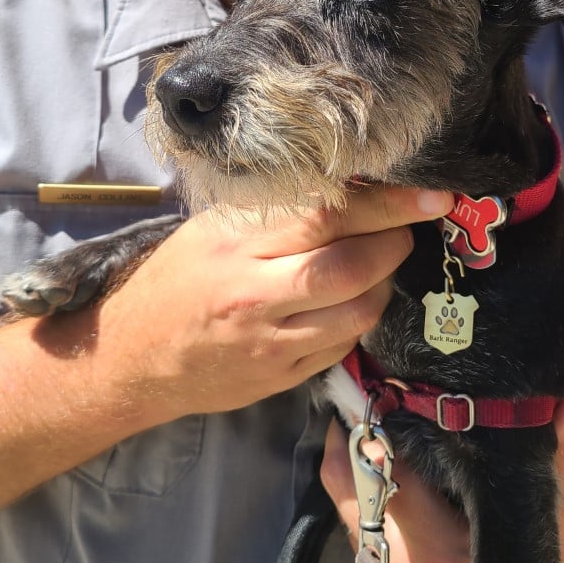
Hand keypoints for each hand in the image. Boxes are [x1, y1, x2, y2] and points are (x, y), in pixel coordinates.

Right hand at [99, 185, 453, 420]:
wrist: (131, 356)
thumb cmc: (176, 278)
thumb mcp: (213, 228)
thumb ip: (276, 210)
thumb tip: (351, 185)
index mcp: (237, 243)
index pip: (329, 215)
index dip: (390, 204)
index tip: (432, 194)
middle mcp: (255, 294)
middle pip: (352, 266)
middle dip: (398, 243)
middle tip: (409, 228)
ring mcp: (271, 342)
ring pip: (359, 312)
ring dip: (385, 285)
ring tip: (379, 265)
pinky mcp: (282, 377)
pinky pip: (343, 345)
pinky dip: (360, 318)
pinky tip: (350, 301)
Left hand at [320, 374, 563, 562]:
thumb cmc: (563, 556)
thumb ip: (563, 442)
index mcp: (448, 553)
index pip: (390, 473)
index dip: (379, 423)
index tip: (381, 379)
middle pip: (350, 482)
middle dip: (353, 430)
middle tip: (365, 382)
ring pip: (341, 497)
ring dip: (349, 452)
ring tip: (367, 406)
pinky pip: (350, 515)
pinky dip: (355, 479)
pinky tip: (374, 446)